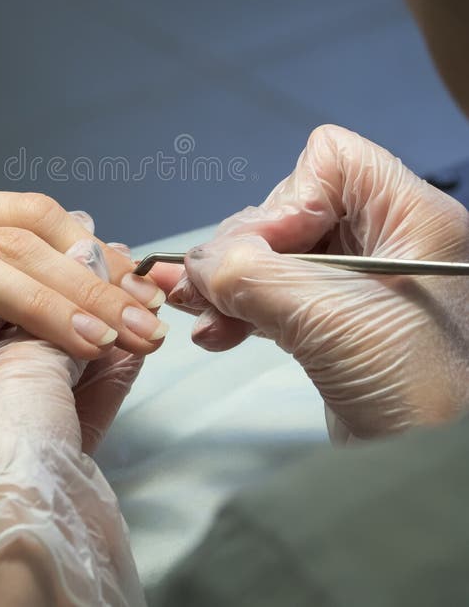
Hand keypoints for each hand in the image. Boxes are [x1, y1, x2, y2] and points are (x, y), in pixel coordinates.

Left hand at [0, 242, 145, 606]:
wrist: (30, 549)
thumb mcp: (18, 362)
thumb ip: (53, 306)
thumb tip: (86, 252)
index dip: (25, 269)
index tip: (69, 243)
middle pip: (24, 335)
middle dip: (78, 297)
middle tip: (119, 263)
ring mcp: (2, 440)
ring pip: (60, 367)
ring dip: (105, 329)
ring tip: (140, 292)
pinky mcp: (47, 463)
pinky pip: (79, 402)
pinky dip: (111, 371)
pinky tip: (140, 339)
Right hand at [159, 125, 468, 441]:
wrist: (438, 475)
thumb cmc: (425, 396)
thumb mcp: (330, 319)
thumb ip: (252, 276)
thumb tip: (197, 262)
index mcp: (409, 217)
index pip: (331, 160)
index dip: (288, 198)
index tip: (265, 250)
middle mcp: (387, 240)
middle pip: (291, 209)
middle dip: (242, 250)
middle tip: (209, 288)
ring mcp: (360, 283)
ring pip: (276, 255)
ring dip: (231, 282)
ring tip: (198, 311)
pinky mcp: (338, 322)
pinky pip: (277, 294)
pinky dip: (242, 307)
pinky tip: (214, 330)